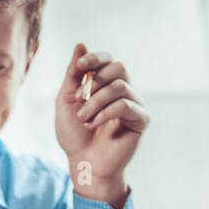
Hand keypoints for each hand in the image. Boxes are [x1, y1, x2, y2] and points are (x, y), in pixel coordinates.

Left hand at [54, 42, 149, 207]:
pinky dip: (105, 112)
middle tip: (80, 98)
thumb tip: (81, 44)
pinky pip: (126, 105)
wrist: (83, 163)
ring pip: (121, 86)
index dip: (96, 58)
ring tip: (83, 118)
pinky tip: (93, 124)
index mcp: (106, 84)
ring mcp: (134, 104)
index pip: (108, 60)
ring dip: (96, 101)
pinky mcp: (141, 119)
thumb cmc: (74, 135)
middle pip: (119, 67)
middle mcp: (123, 91)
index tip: (80, 65)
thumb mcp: (67, 100)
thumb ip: (73, 74)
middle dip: (96, 80)